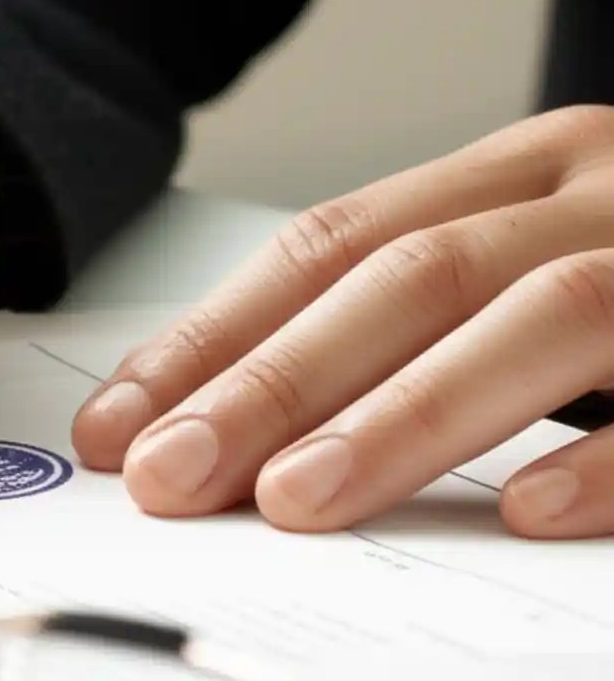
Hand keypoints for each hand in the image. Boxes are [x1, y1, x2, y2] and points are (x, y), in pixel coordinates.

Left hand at [72, 105, 613, 539]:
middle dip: (272, 382)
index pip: (328, 246)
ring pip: (533, 317)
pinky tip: (523, 512)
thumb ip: (402, 327)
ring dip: (402, 417)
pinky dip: (609, 456)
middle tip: (170, 474)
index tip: (122, 421)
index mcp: (514, 175)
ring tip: (294, 501)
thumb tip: (228, 423)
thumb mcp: (520, 265)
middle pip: (404, 278)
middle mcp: (593, 191)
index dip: (214, 334)